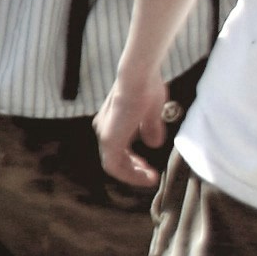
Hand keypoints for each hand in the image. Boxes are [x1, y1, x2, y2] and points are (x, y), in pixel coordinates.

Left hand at [96, 69, 173, 188]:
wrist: (138, 76)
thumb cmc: (146, 87)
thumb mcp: (151, 112)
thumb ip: (150, 128)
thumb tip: (153, 145)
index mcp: (111, 122)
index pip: (117, 148)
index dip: (132, 160)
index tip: (147, 166)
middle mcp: (104, 129)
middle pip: (115, 158)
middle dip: (132, 169)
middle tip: (149, 175)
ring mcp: (105, 135)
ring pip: (114, 165)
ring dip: (132, 174)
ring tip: (150, 179)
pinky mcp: (109, 139)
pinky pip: (114, 166)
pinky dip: (130, 174)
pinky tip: (147, 176)